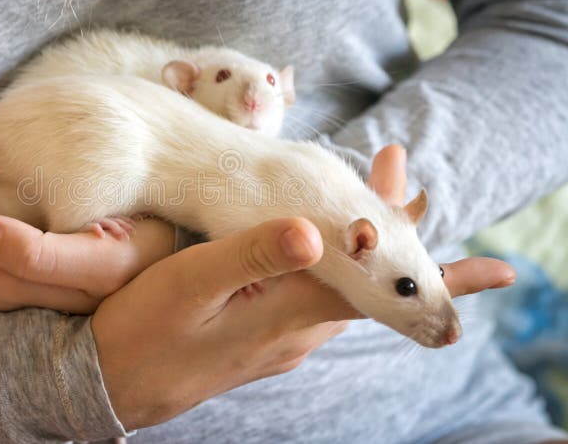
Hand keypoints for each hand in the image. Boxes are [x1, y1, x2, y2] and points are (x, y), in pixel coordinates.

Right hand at [91, 145, 515, 428]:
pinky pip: (313, 298)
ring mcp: (276, 338)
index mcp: (287, 315)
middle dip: (392, 234)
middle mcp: (294, 332)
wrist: (107, 385)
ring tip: (374, 208)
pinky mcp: (258, 336)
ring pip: (339, 291)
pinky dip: (330, 266)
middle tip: (407, 184)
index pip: (373, 282)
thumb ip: (253, 256)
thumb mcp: (191, 286)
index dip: (418, 255)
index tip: (463, 234)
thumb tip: (317, 232)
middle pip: (364, 284)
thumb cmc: (142, 331)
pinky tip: (321, 252)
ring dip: (361, 249)